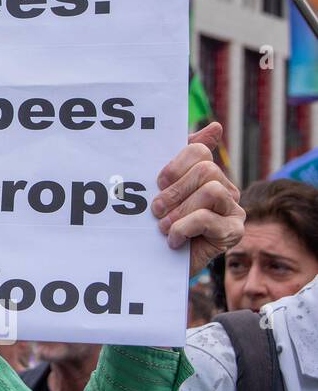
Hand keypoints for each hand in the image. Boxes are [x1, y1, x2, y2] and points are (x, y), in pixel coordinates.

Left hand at [151, 122, 243, 274]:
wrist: (160, 264)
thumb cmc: (159, 223)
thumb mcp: (163, 189)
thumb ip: (181, 157)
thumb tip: (214, 126)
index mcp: (208, 174)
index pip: (198, 152)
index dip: (174, 165)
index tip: (158, 182)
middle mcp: (226, 189)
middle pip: (206, 170)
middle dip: (175, 190)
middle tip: (156, 209)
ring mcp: (234, 211)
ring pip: (211, 191)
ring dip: (179, 210)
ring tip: (164, 226)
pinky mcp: (234, 233)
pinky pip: (207, 218)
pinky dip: (183, 228)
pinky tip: (173, 239)